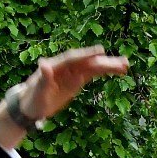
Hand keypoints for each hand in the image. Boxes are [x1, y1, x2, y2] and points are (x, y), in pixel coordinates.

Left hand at [9, 46, 129, 123]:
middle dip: (104, 62)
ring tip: (126, 66)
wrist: (30, 106)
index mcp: (55, 66)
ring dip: (109, 66)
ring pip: (93, 67)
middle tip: (122, 62)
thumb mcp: (37, 91)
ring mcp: (72, 73)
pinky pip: (93, 74)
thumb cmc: (32, 99)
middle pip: (87, 62)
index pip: (73, 59)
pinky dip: (104, 72)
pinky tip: (117, 71)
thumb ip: (43, 78)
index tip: (101, 51)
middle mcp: (66, 67)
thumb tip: (44, 63)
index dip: (86, 54)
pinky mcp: (77, 80)